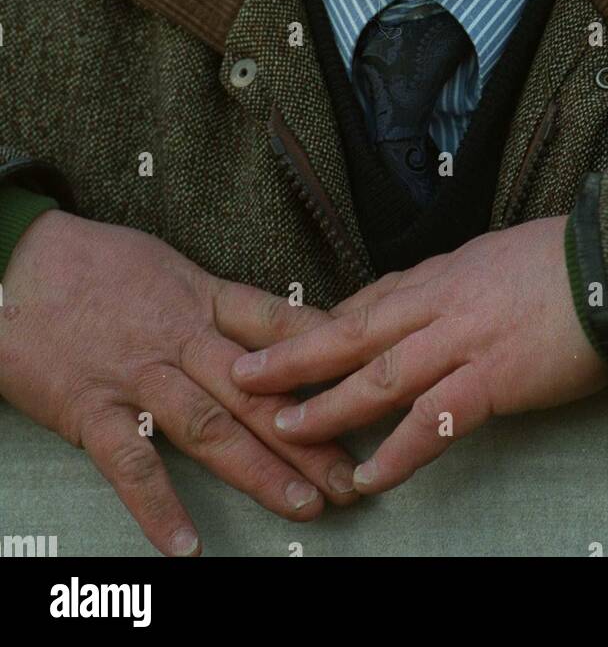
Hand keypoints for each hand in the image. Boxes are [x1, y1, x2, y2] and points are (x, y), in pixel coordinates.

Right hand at [0, 210, 359, 555]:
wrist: (15, 263)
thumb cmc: (94, 262)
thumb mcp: (168, 266)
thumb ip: (216, 303)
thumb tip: (267, 330)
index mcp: (203, 299)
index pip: (281, 325)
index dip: (329, 357)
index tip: (371, 383)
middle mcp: (180, 339)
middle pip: (259, 391)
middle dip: (312, 435)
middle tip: (355, 475)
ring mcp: (138, 375)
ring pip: (211, 427)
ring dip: (261, 468)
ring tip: (306, 503)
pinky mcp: (91, 408)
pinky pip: (131, 464)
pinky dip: (158, 506)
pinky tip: (187, 545)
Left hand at [231, 215, 607, 492]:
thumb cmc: (563, 259)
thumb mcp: (495, 254)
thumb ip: (458, 279)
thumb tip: (434, 291)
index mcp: (441, 273)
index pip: (367, 300)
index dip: (318, 322)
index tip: (279, 339)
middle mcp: (439, 303)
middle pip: (350, 331)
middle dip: (293, 356)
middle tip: (241, 375)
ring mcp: (461, 340)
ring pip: (377, 375)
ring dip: (327, 406)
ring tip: (284, 430)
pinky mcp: (490, 378)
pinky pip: (433, 421)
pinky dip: (398, 451)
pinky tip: (370, 477)